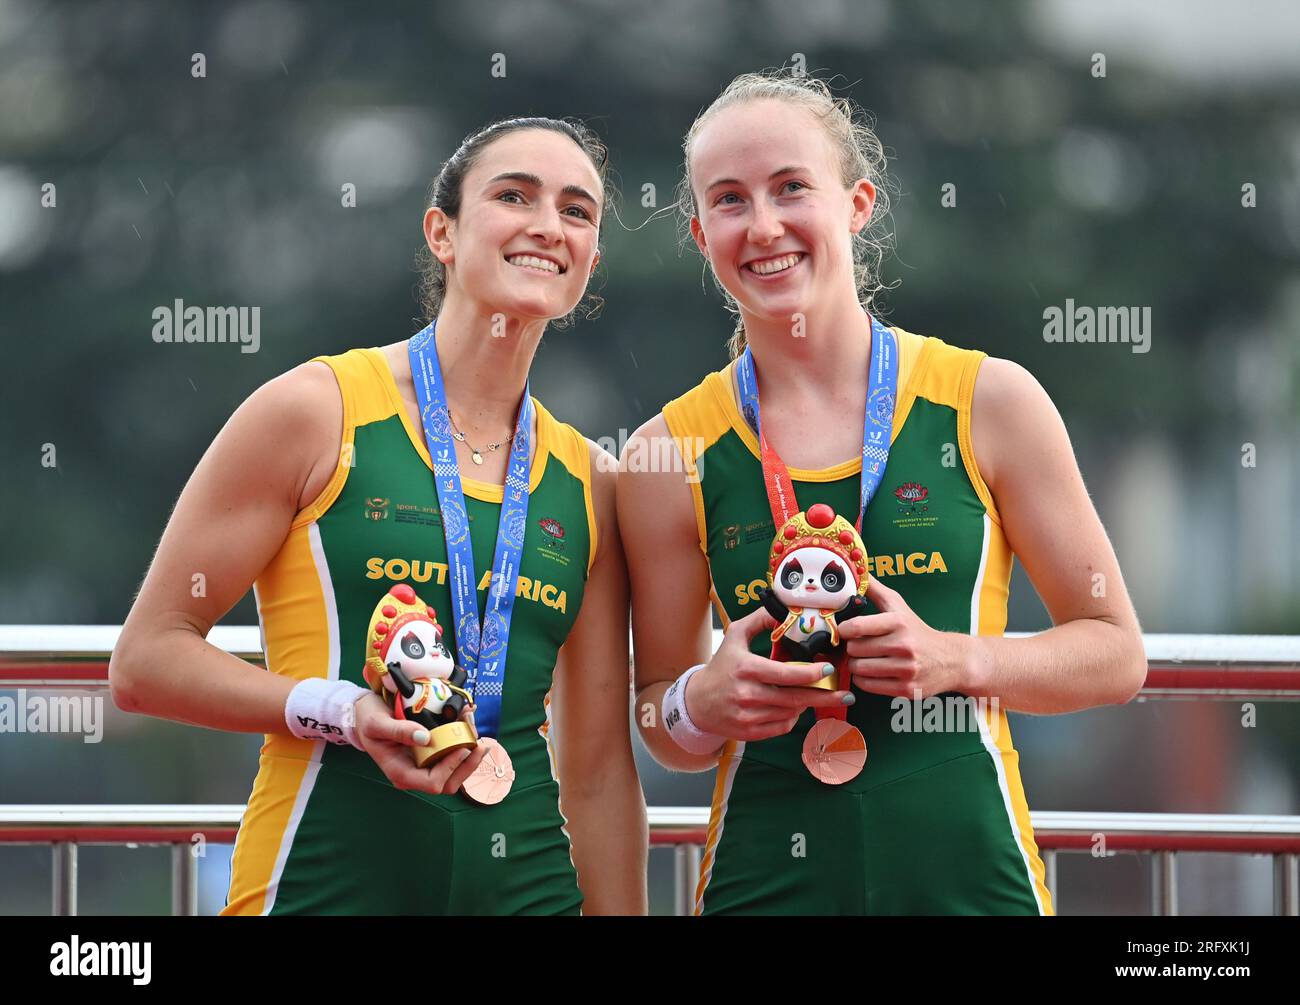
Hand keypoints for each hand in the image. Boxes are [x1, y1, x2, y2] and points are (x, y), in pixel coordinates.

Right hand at [353, 694, 488, 794]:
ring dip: (468, 756)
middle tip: (480, 744)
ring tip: (478, 735)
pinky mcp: (429, 754)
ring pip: (453, 772)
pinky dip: (462, 745)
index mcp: (400, 773)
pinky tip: (469, 730)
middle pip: (448, 782)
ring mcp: (422, 765)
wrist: (362, 715)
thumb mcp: (377, 723)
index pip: (433, 783)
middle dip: (467, 765)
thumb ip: (399, 731)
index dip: (450, 768)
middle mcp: (414, 773)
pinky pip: (450, 756)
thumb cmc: (366, 720)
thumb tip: (425, 738)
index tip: (462, 748)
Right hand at [685, 606, 854, 741]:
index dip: (812, 673)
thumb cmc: (721, 665)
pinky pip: (782, 727)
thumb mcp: (735, 635)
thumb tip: (785, 609)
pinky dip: (793, 718)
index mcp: (745, 668)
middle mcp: (747, 694)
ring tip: (815, 696)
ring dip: (806, 704)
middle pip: (795, 698)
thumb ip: (760, 620)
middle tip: (844, 694)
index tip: (829, 670)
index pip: (786, 674)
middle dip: (823, 696)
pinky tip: (795, 708)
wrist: (698, 702)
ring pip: (791, 713)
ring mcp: (748, 716)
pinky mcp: (750, 732)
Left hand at [840, 576, 976, 698]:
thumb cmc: (917, 630)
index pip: (856, 626)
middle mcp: (903, 645)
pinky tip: (874, 672)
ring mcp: (906, 669)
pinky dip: (864, 680)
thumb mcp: (899, 606)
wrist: (952, 659)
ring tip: (865, 659)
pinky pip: (867, 686)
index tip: (845, 630)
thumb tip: (857, 570)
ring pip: (858, 669)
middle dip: (852, 648)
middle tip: (858, 646)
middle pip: (854, 649)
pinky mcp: (906, 689)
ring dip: (856, 665)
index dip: (843, 629)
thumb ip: (875, 589)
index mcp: (898, 622)